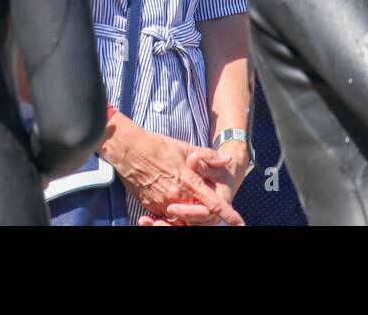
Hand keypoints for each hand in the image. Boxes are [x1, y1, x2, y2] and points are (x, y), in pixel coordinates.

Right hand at [106, 123, 243, 225]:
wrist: (129, 150)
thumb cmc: (158, 146)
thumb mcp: (186, 147)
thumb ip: (208, 156)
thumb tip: (226, 160)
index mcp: (189, 182)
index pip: (213, 203)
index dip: (228, 214)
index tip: (239, 222)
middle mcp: (177, 196)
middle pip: (198, 216)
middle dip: (204, 216)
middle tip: (210, 214)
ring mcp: (163, 203)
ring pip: (181, 220)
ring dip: (187, 217)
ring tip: (187, 208)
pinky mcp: (151, 206)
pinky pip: (166, 217)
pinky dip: (172, 216)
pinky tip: (173, 208)